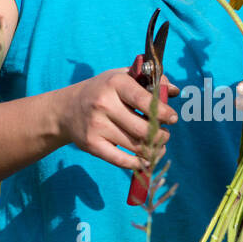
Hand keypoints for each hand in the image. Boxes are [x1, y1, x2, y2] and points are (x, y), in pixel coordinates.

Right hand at [59, 68, 179, 171]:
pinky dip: (138, 164)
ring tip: (158, 146)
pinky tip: (147, 160)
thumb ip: (149, 81)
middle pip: (143, 129)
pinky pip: (121, 160)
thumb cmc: (103, 91)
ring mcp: (96, 125)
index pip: (145, 101)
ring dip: (153, 150)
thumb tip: (175, 91)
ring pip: (136, 146)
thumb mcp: (122, 77)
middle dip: (161, 135)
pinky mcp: (91, 144)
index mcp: (115, 83)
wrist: (66, 109)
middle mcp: (104, 104)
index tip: (172, 119)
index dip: (163, 112)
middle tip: (165, 135)